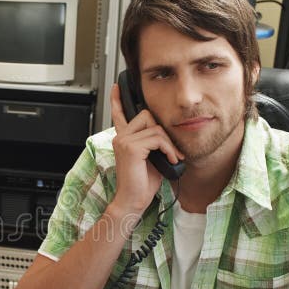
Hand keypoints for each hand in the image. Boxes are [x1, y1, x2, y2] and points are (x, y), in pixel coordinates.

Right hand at [109, 84, 183, 217]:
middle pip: (147, 116)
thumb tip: (165, 134)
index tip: (117, 87)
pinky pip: (157, 139)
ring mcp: (123, 141)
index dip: (117, 100)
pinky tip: (169, 160)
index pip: (119, 114)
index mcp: (123, 139)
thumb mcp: (151, 158)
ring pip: (156, 128)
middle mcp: (120, 137)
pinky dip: (168, 149)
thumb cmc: (142, 184)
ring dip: (169, 144)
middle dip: (163, 133)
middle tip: (170, 151)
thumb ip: (153, 142)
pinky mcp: (131, 147)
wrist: (133, 201)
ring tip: (171, 158)